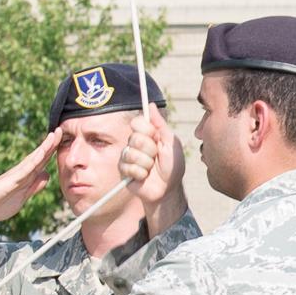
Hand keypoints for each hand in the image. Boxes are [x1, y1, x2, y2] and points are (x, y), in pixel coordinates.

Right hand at [0, 123, 74, 229]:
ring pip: (33, 159)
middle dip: (51, 144)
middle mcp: (21, 173)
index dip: (53, 152)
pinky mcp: (9, 181)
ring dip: (44, 148)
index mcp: (26, 177)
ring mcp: (15, 176)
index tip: (64, 141)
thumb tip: (46, 174)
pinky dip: (33, 162)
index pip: (42, 162)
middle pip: (39, 156)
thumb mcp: (22, 198)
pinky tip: (41, 154)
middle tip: (62, 130)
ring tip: (54, 135)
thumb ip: (34, 187)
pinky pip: (23, 171)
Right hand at [116, 109, 188, 229]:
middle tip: (156, 157)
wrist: (167, 189)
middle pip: (135, 137)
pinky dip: (141, 173)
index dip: (147, 130)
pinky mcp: (123, 170)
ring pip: (131, 153)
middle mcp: (135, 143)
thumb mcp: (171, 143)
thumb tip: (151, 104)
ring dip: (147, 163)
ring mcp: (127, 156)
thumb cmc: (172, 166)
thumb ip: (160, 124)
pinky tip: (144, 176)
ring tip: (151, 168)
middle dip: (150, 149)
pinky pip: (128, 167)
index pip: (137, 122)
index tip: (156, 137)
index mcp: (147, 134)